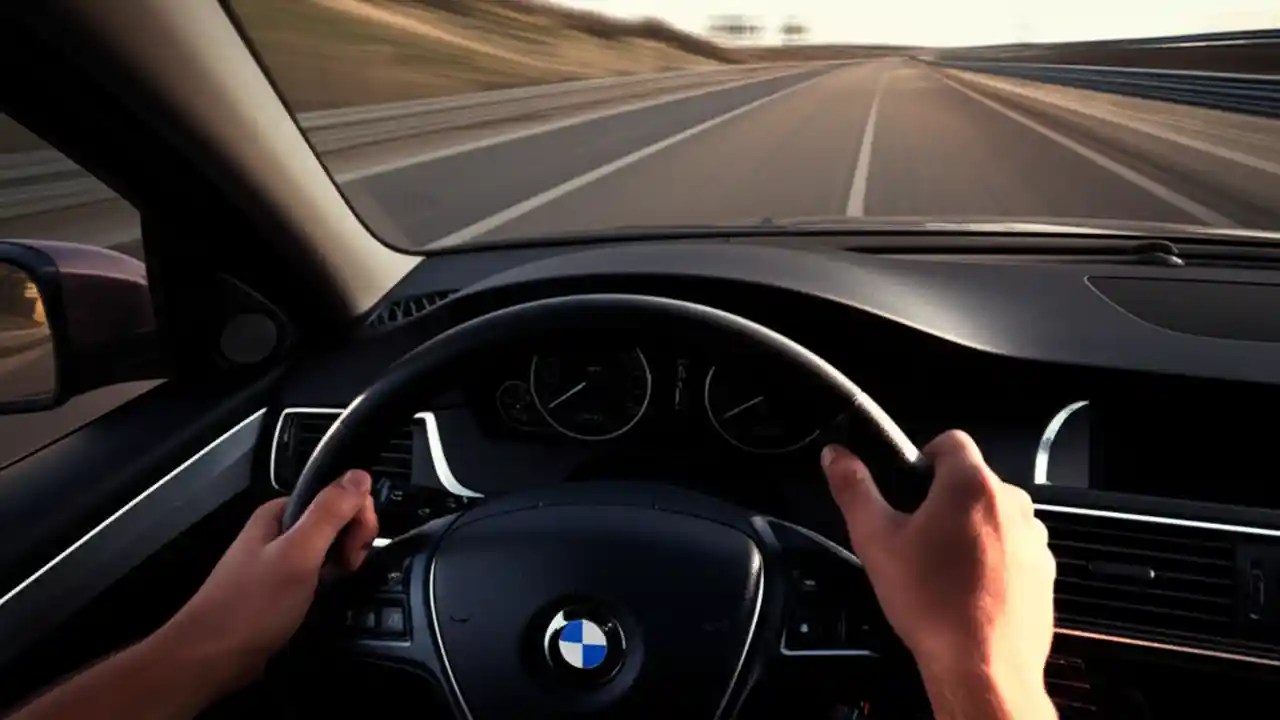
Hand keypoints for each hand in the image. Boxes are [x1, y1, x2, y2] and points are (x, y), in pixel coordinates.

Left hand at [152, 470, 378, 693]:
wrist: (211, 659)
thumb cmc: (252, 606)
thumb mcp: (298, 554)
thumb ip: (329, 512)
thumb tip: (360, 474)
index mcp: (279, 513)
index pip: (338, 496)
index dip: (357, 520)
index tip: (355, 550)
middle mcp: (278, 531)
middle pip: (336, 523)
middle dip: (350, 545)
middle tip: (342, 571)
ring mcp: (279, 560)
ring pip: (329, 551)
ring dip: (340, 567)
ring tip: (329, 589)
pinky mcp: (281, 587)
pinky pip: (317, 574)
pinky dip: (327, 585)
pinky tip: (321, 599)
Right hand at [821, 432, 1056, 719]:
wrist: (982, 666)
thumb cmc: (929, 601)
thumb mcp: (875, 540)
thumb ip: (853, 489)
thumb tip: (835, 455)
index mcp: (971, 484)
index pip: (951, 441)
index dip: (925, 456)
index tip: (910, 488)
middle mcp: (1013, 503)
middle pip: (973, 481)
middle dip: (946, 500)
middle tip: (918, 537)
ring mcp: (1035, 537)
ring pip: (995, 516)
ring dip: (972, 529)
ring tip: (944, 568)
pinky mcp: (1045, 570)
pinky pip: (1015, 549)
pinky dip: (995, 559)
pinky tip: (971, 590)